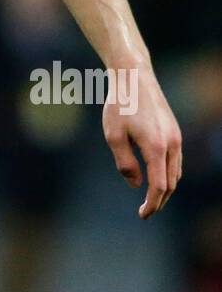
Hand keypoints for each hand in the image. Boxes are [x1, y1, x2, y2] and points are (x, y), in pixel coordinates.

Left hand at [102, 65, 181, 217]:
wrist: (134, 76)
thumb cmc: (119, 105)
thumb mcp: (114, 135)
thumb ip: (125, 163)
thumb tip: (137, 184)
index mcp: (156, 147)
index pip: (159, 186)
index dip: (152, 204)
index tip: (143, 215)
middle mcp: (172, 144)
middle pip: (170, 183)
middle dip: (159, 201)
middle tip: (145, 212)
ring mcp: (176, 137)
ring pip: (175, 173)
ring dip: (165, 189)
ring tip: (151, 199)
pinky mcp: (174, 131)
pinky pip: (176, 161)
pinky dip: (168, 175)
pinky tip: (157, 178)